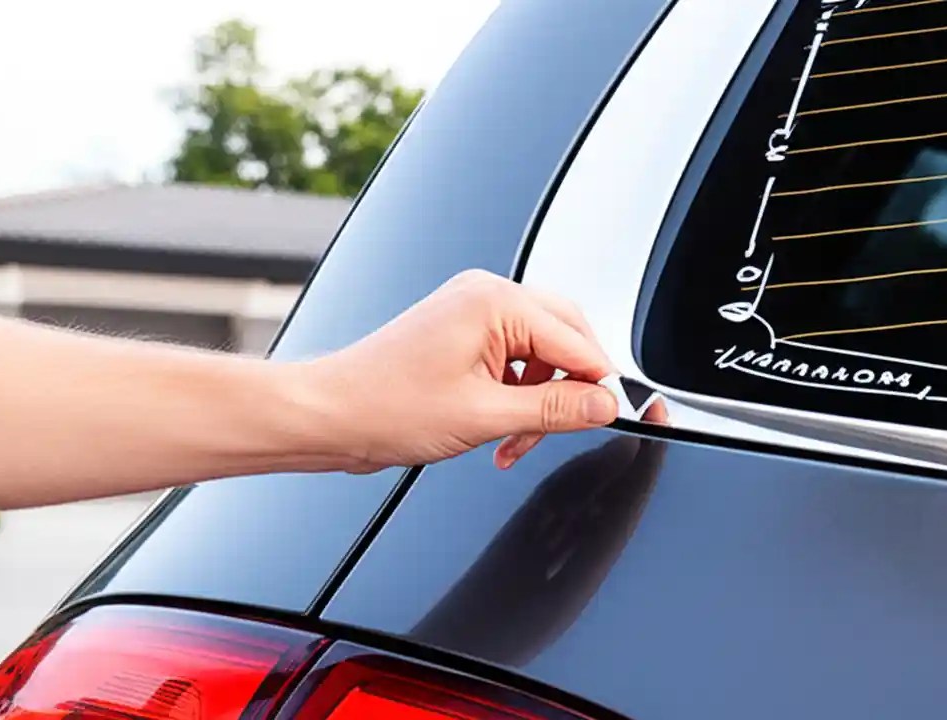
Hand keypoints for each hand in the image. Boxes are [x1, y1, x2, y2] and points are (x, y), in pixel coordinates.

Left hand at [300, 269, 618, 471]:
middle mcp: (486, 298)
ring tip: (515, 442)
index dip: (599, 385)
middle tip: (567, 429)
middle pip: (565, 341)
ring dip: (539, 403)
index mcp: (495, 302)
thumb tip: (603, 405)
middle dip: (568, 392)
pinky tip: (502, 433)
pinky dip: (516, 400)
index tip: (616, 417)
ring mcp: (472, 316)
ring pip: (541, 357)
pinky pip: (513, 363)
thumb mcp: (485, 416)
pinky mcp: (462, 338)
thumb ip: (554, 410)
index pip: (578, 341)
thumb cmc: (383, 405)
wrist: (330, 416)